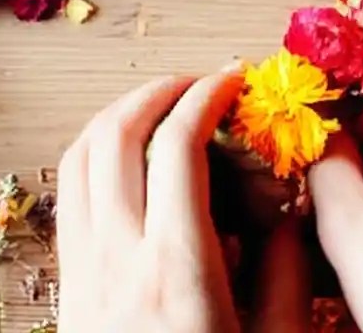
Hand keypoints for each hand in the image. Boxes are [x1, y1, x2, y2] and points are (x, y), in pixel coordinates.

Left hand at [56, 73, 310, 332]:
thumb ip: (287, 275)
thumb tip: (294, 214)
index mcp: (177, 268)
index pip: (178, 147)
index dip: (206, 98)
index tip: (234, 82)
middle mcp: (119, 258)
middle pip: (117, 135)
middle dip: (161, 91)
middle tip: (199, 84)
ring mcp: (83, 267)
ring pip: (80, 155)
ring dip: (120, 114)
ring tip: (161, 107)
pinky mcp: (68, 281)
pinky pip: (67, 191)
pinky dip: (94, 151)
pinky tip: (127, 156)